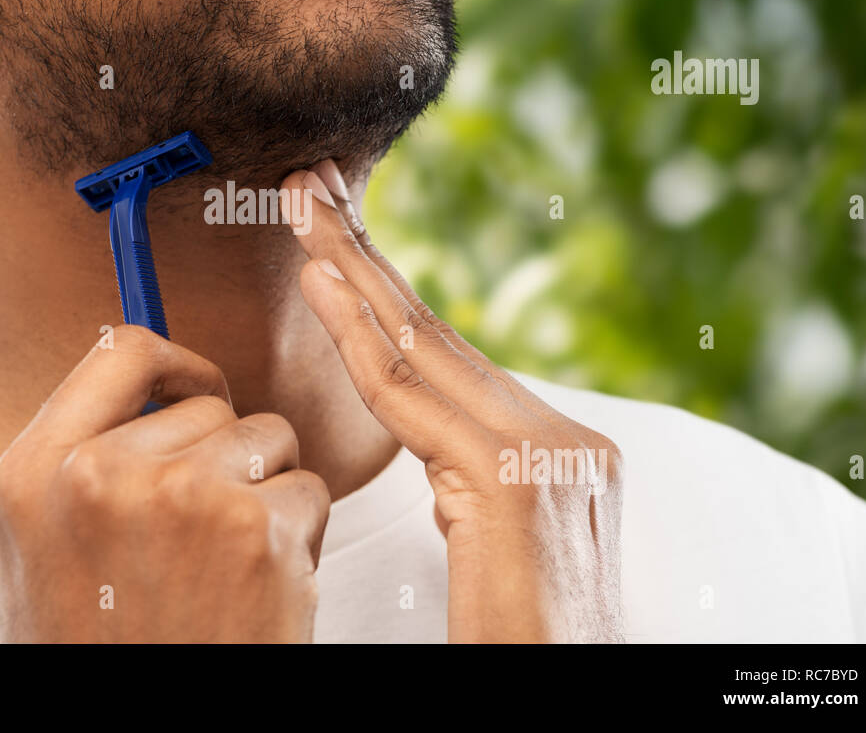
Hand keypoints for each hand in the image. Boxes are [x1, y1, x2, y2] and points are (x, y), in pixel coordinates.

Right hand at [0, 325, 330, 642]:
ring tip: (225, 567)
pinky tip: (257, 592)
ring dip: (266, 492)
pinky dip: (298, 536)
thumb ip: (84, 457)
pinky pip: (308, 489)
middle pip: (209, 403)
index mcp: (32, 472)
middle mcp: (99, 473)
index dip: (175, 363)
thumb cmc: (100, 649)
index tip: (197, 390)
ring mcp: (180, 496)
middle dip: (226, 454)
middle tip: (202, 536)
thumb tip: (160, 374)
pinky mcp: (254, 532)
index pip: (121, 350)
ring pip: (268, 438)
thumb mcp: (46, 547)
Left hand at [283, 161, 623, 642]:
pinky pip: (413, 398)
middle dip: (365, 252)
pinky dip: (358, 336)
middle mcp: (563, 432)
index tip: (335, 232)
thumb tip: (433, 454)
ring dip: (351, 268)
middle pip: (437, 328)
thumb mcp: (495, 541)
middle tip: (311, 184)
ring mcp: (546, 449)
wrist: (562, 692)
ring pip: (423, 345)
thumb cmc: (522, 639)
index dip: (386, 285)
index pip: (452, 351)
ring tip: (302, 208)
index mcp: (558, 442)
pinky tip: (320, 282)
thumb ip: (470, 479)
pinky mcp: (515, 478)